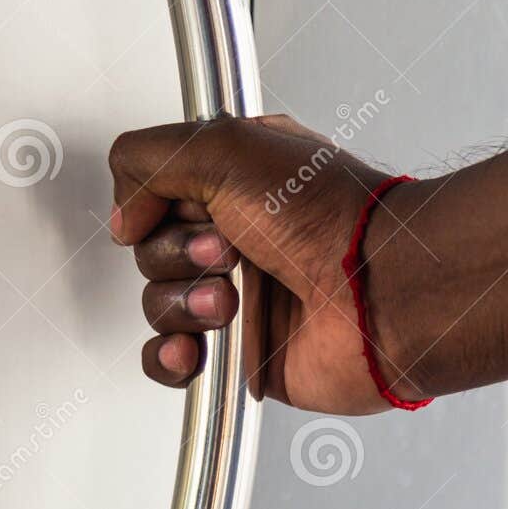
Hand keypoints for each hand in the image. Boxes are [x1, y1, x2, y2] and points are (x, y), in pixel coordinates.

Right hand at [108, 114, 414, 414]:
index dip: (158, 204)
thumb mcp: (227, 147)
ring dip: (181, 305)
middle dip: (176, 256)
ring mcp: (245, 297)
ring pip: (159, 305)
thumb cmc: (333, 219)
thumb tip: (125, 211)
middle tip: (227, 254)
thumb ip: (150, 158)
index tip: (186, 206)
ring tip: (229, 302)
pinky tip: (194, 350)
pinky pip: (174, 361)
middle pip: (152, 250)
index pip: (157, 191)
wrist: (382, 293)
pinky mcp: (246, 351)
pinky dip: (170, 358)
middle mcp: (244, 236)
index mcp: (242, 181)